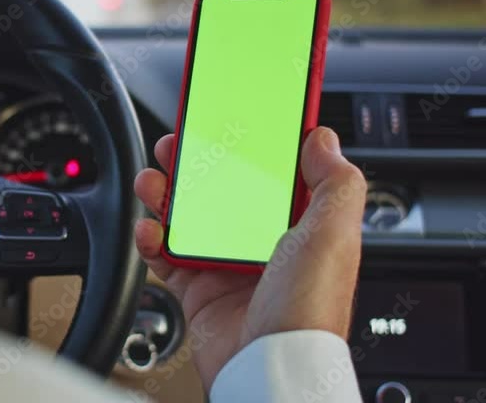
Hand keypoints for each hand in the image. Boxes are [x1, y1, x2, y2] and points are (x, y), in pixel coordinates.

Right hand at [133, 127, 365, 390]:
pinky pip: (165, 255)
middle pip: (221, 188)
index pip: (273, 172)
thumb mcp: (335, 235)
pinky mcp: (198, 289)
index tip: (231, 119)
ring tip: (152, 182)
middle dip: (195, 164)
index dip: (250, 144)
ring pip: (187, 216)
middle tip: (176, 145)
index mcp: (299, 225)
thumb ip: (335, 182)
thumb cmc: (309, 310)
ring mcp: (227, 265)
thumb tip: (323, 137)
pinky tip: (150, 230)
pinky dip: (151, 239)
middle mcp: (262, 243)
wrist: (271, 366)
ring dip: (165, 194)